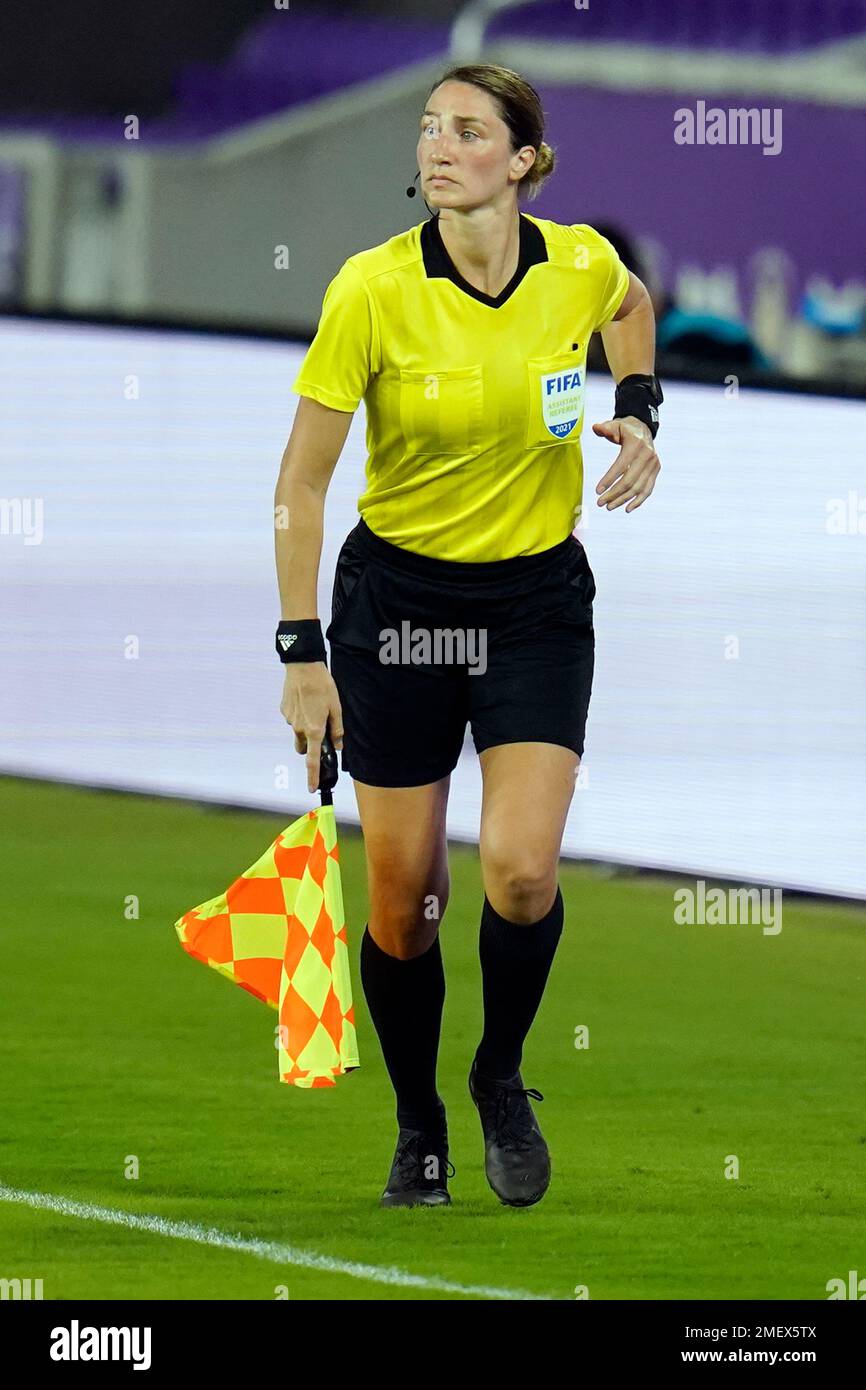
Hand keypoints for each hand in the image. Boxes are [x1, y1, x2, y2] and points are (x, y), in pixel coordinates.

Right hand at [279, 662, 343, 792]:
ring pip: (297, 732)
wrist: (303, 667)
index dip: (313, 776)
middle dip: (310, 746)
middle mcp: (299, 729)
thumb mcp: (337, 708)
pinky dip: (299, 715)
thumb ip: (337, 729)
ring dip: (305, 729)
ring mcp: (290, 720)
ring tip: (313, 709)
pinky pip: (292, 719)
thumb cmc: (323, 686)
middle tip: (320, 731)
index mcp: (314, 730)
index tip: (312, 788)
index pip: (312, 760)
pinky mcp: (284, 710)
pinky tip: (305, 700)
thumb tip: (338, 745)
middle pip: (302, 748)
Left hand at [591, 415, 660, 511]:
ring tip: (609, 507)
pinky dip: (638, 501)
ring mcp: (653, 464)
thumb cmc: (625, 429)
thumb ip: (605, 428)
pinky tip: (627, 509)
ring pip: (638, 488)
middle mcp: (647, 455)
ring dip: (623, 500)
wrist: (643, 429)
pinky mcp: (656, 471)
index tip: (597, 491)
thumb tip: (595, 428)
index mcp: (635, 444)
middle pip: (630, 480)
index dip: (609, 480)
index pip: (621, 466)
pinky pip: (648, 489)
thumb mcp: (615, 425)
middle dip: (614, 494)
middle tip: (600, 503)